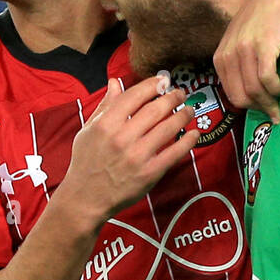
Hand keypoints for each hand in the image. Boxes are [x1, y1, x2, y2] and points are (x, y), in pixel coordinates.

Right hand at [57, 73, 197, 225]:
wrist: (85, 198)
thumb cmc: (86, 163)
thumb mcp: (88, 130)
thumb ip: (105, 106)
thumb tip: (115, 83)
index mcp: (106, 124)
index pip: (135, 95)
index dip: (153, 85)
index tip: (163, 81)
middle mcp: (122, 138)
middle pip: (155, 109)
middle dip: (172, 97)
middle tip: (180, 94)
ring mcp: (137, 156)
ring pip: (168, 128)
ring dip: (183, 115)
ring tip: (189, 110)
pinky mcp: (149, 173)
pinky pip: (174, 153)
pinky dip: (187, 141)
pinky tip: (194, 134)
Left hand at [212, 0, 279, 123]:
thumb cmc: (264, 17)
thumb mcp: (242, 40)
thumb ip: (238, 62)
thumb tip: (248, 92)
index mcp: (220, 57)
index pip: (230, 94)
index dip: (247, 106)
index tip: (262, 109)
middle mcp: (228, 54)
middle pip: (241, 97)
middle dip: (258, 108)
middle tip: (274, 111)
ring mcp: (244, 50)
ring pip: (254, 91)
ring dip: (270, 101)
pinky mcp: (263, 46)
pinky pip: (267, 79)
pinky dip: (276, 90)